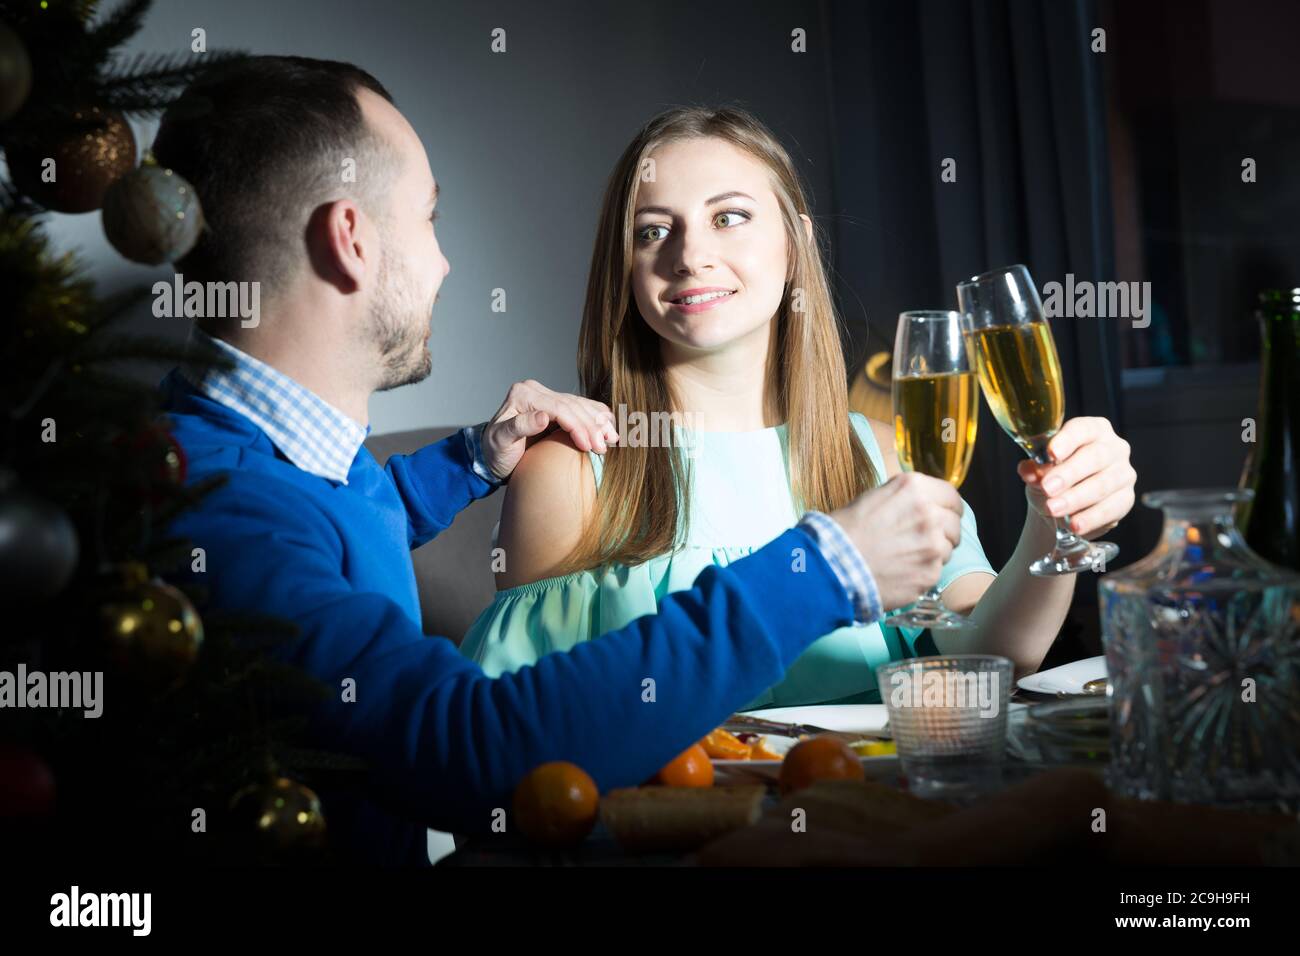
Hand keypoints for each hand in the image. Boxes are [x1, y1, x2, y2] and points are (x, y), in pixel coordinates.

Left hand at [481, 380, 618, 479]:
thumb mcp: (500, 441)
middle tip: (604, 447)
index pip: (558, 407)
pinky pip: (580, 407)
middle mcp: (536, 391)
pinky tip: (608, 425)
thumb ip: (520, 426)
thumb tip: (544, 417)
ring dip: (598, 421)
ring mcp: (547, 397)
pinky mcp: (555, 406)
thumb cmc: (495, 451)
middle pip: (572, 405)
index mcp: (523, 394)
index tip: (588, 446)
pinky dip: (596, 416)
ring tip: (612, 438)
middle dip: (591, 426)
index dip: (576, 426)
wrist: (491, 455)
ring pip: (580, 405)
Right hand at [828, 472, 963, 610]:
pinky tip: (903, 570)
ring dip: (934, 551)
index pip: (951, 495)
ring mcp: (933, 546)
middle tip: (923, 538)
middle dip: (943, 530)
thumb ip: (906, 496)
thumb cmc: (847, 528)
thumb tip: (922, 501)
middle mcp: (930, 514)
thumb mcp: (875, 496)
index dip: (947, 506)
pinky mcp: (931, 573)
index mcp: (915, 488)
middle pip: (954, 523)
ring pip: (948, 548)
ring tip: (909, 556)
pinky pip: (937, 570)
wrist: (834, 564)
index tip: (943, 514)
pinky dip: (924, 571)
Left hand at [1018, 416, 1135, 538]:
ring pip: (1102, 484)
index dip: (1067, 440)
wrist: (1064, 506)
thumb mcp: (1038, 471)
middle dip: (1069, 474)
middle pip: (1095, 457)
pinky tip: (1074, 524)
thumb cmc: (1054, 478)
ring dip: (1076, 498)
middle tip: (1047, 488)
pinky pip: (1111, 508)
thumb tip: (1028, 471)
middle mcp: (1114, 448)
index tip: (1051, 453)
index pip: (1083, 429)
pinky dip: (1090, 518)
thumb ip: (1033, 469)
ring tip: (1053, 508)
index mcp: (1093, 430)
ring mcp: (1123, 473)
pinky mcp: (1126, 499)